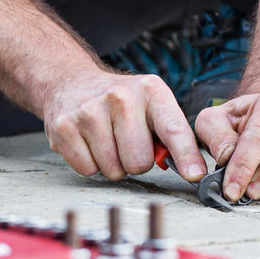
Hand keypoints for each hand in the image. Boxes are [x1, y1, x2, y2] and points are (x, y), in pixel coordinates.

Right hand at [44, 73, 206, 182]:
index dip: (185, 156)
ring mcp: (89, 111)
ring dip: (111, 164)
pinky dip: (89, 164)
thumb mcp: (150, 105)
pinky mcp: (65, 127)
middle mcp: (120, 97)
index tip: (194, 175)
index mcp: (150, 90)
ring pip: (113, 169)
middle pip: (139, 162)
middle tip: (125, 144)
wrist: (71, 83)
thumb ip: (170, 135)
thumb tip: (190, 171)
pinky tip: (88, 143)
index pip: (173, 130)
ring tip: (105, 142)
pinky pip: (87, 169)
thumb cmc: (118, 102)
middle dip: (134, 162)